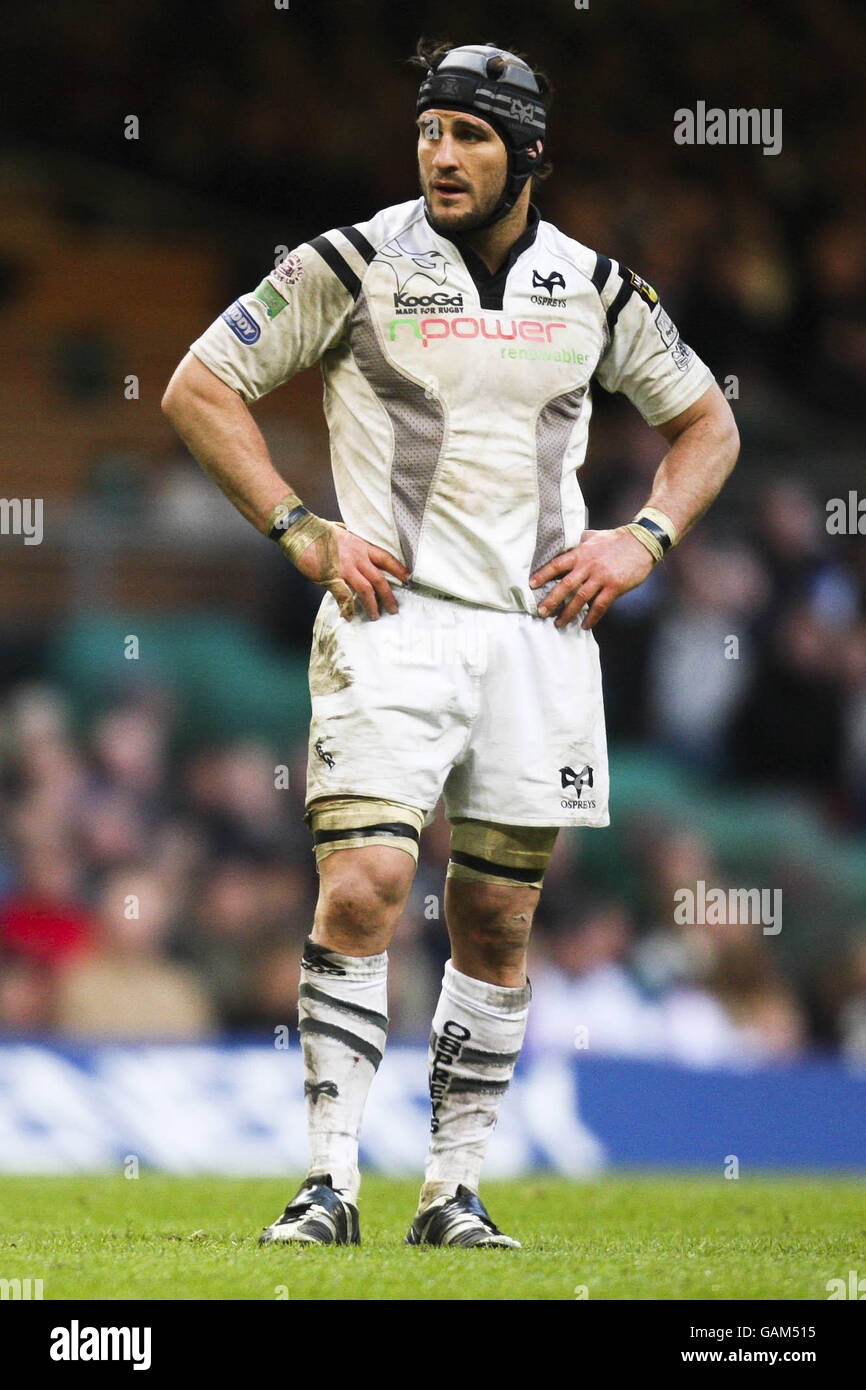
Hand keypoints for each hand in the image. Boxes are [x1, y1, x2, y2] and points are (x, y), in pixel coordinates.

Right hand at [295, 523, 409, 620]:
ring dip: (372, 605)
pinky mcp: (331, 576)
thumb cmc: (319, 532)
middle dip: (389, 596)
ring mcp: (344, 568)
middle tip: (393, 609)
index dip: (398, 570)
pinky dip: (348, 608)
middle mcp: (357, 557)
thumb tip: (361, 554)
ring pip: (366, 590)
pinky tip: (349, 616)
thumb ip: (354, 545)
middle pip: (379, 579)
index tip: (408, 579)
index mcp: (361, 546)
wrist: (299, 531)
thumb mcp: (344, 534)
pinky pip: (344, 596)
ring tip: (375, 616)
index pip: (386, 558)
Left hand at [529, 527, 654, 628]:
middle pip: (566, 585)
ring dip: (569, 613)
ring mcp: (602, 577)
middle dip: (552, 600)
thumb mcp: (595, 536)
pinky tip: (585, 626)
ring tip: (560, 623)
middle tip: (541, 612)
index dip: (543, 575)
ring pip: (580, 598)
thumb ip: (581, 541)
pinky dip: (592, 617)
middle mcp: (589, 565)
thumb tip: (571, 541)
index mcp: (582, 553)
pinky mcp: (614, 586)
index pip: (557, 564)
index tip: (532, 585)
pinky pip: (600, 606)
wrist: (642, 541)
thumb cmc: (618, 539)